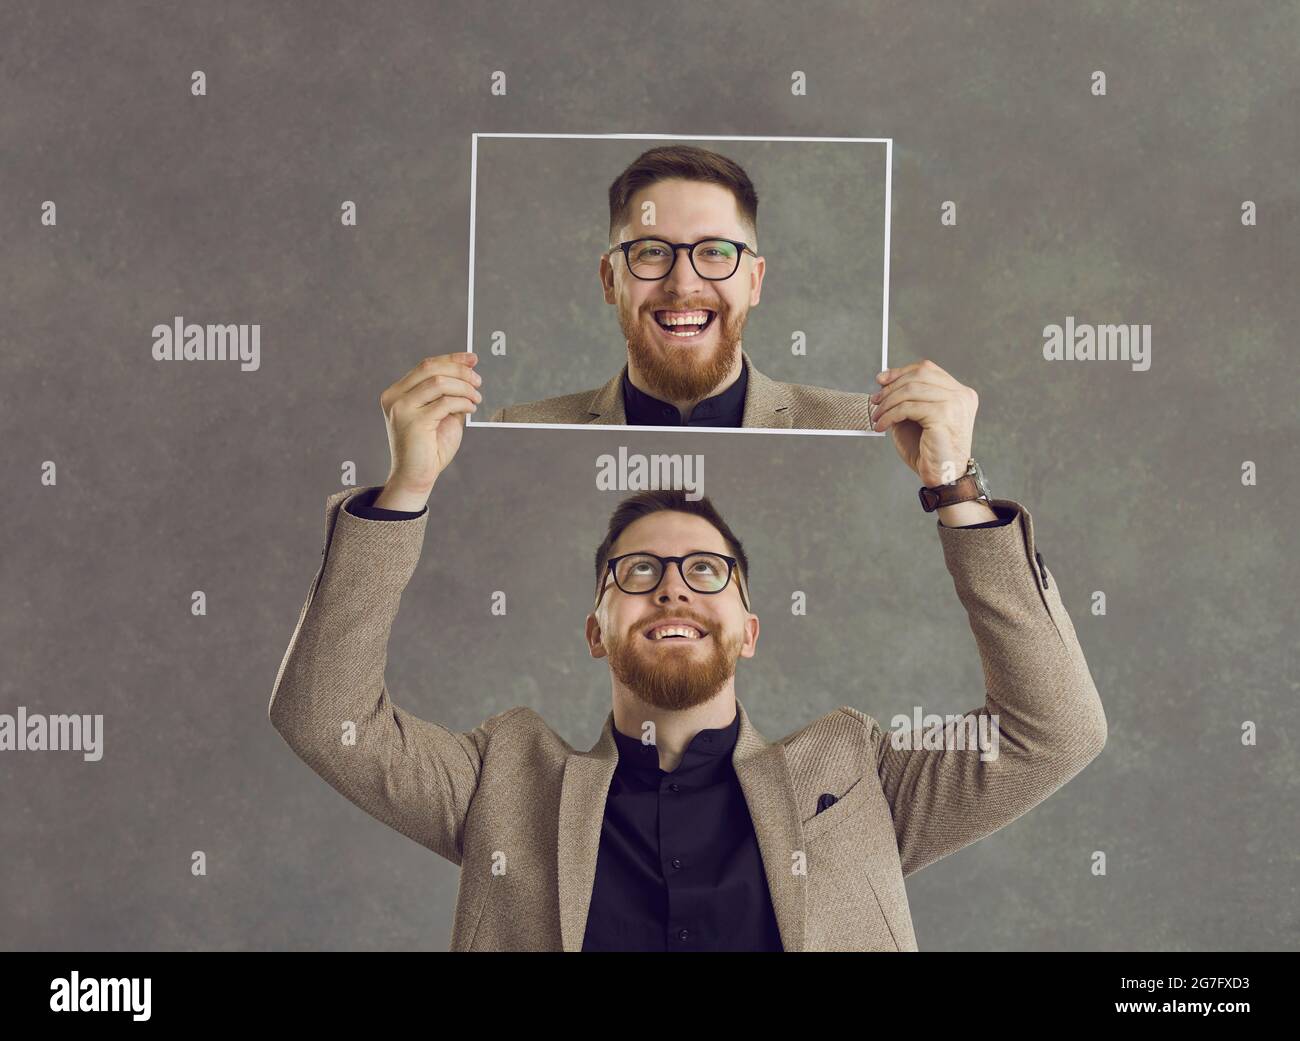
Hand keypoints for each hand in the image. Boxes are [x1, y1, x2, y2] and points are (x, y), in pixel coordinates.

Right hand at [376, 352, 481, 507]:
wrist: (416, 476)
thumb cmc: (430, 448)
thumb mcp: (441, 415)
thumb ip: (448, 395)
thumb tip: (468, 372)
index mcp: (397, 392)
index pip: (426, 366)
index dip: (451, 359)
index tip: (472, 358)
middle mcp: (395, 397)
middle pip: (431, 368)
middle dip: (460, 371)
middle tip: (478, 381)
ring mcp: (401, 408)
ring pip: (439, 382)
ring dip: (464, 388)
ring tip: (476, 399)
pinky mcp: (413, 421)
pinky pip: (445, 402)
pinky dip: (462, 403)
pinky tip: (470, 409)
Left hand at [868, 359, 977, 486]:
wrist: (944, 478)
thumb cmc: (929, 452)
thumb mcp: (915, 419)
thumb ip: (905, 399)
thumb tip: (884, 380)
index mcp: (959, 393)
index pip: (927, 370)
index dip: (901, 372)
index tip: (881, 381)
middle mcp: (961, 395)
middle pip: (919, 375)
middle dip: (891, 387)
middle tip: (875, 401)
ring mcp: (955, 403)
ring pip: (911, 390)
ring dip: (888, 403)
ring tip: (877, 417)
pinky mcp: (944, 415)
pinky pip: (908, 407)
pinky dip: (890, 415)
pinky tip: (882, 426)